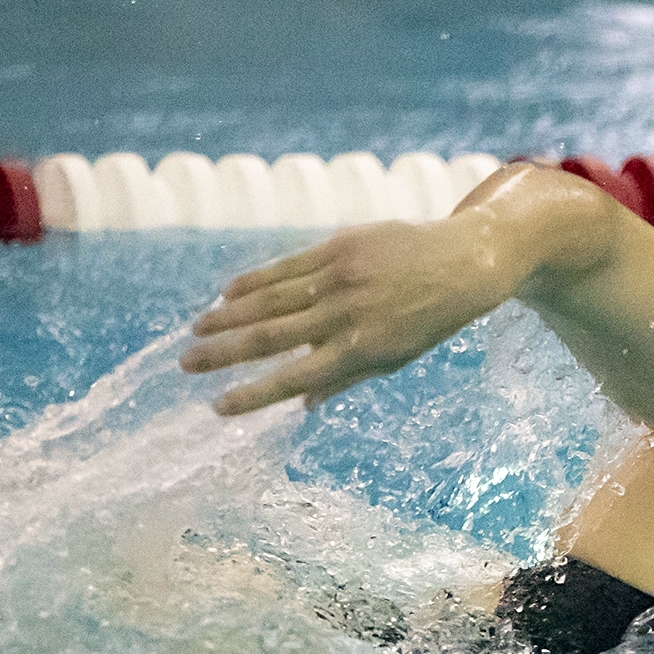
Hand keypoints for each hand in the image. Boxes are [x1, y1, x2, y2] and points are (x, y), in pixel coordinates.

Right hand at [180, 213, 516, 414]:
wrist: (467, 262)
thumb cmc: (430, 319)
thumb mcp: (397, 358)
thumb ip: (347, 377)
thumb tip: (304, 404)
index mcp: (362, 350)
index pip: (296, 378)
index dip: (254, 395)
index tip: (218, 408)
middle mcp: (348, 314)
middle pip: (271, 337)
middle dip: (223, 354)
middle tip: (186, 365)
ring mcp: (342, 277)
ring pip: (271, 299)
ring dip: (228, 317)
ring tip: (196, 332)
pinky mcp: (341, 245)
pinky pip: (288, 266)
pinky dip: (254, 280)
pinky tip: (226, 293)